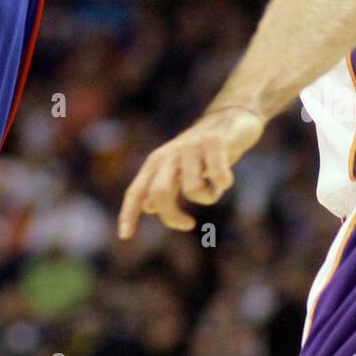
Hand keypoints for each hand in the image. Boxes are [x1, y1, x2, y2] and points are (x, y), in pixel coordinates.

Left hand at [117, 105, 264, 237]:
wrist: (230, 119)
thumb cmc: (202, 152)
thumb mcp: (179, 170)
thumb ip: (162, 186)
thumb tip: (147, 207)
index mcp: (157, 162)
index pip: (137, 190)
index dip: (129, 212)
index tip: (125, 236)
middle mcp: (170, 154)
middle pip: (159, 193)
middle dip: (172, 216)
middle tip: (187, 224)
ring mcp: (191, 147)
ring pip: (193, 190)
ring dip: (208, 195)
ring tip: (215, 184)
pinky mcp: (214, 142)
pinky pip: (218, 178)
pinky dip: (224, 183)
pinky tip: (226, 177)